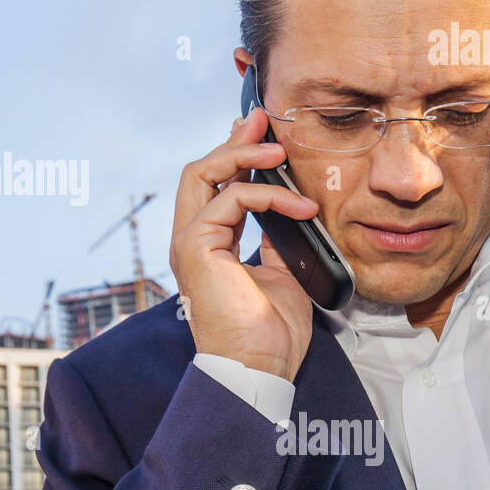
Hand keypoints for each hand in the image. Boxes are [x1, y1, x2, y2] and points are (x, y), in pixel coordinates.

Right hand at [169, 106, 319, 381]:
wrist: (260, 369)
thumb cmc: (270, 333)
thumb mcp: (282, 272)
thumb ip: (276, 240)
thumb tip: (291, 213)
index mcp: (208, 245)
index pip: (213, 186)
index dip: (236, 154)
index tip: (264, 133)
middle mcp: (191, 240)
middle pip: (200, 171)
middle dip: (233, 141)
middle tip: (263, 120)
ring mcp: (189, 243)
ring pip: (203, 174)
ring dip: (245, 156)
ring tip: (280, 151)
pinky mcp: (196, 247)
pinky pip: (229, 201)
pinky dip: (267, 195)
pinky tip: (299, 206)